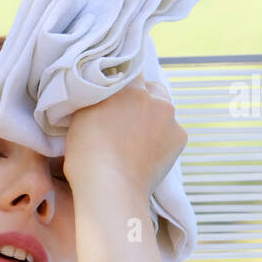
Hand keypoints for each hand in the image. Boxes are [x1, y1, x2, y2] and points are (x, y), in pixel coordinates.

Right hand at [62, 72, 187, 196]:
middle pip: (151, 88)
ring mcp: (170, 118)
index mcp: (129, 87)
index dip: (121, 84)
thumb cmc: (87, 154)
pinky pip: (171, 131)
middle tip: (125, 118)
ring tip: (135, 138)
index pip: (129, 73)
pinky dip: (162, 137)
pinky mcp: (180, 138)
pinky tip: (145, 151)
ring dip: (152, 117)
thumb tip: (102, 92)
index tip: (114, 96)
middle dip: (141, 98)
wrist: (111, 188)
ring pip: (163, 110)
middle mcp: (154, 97)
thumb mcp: (82, 115)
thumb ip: (97, 97)